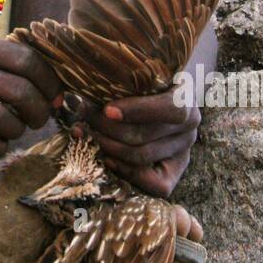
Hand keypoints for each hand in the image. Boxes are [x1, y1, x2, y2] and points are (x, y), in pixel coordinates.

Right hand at [0, 35, 65, 159]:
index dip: (49, 82)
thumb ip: (5, 63)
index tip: (55, 97)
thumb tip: (56, 91)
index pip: (26, 60)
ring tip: (14, 130)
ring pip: (2, 120)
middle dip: (39, 111)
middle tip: (38, 119)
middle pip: (20, 91)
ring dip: (18, 131)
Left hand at [81, 87, 200, 196]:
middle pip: (144, 135)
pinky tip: (106, 158)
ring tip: (87, 135)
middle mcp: (190, 128)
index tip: (107, 110)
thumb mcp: (133, 79)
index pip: (169, 108)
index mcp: (186, 99)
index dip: (137, 110)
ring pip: (140, 156)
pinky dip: (124, 171)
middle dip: (106, 129)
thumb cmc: (137, 86)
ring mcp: (183, 153)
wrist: (156, 105)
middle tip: (82, 121)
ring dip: (107, 147)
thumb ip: (113, 82)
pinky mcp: (173, 175)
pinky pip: (150, 183)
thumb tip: (72, 95)